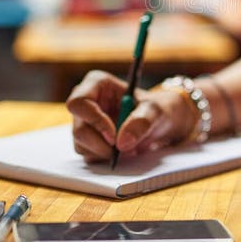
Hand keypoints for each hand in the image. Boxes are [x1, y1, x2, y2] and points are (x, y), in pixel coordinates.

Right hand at [65, 70, 196, 161]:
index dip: (94, 121)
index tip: (114, 136)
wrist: (161, 122)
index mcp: (97, 83)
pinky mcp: (88, 139)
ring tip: (129, 148)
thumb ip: (142, 122)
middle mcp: (87, 101)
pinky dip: (105, 157)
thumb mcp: (156, 111)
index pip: (79, 102)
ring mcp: (85, 121)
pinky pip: (88, 155)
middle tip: (123, 150)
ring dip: (105, 152)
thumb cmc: (157, 108)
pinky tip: (123, 151)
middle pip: (79, 129)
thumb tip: (122, 142)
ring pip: (81, 144)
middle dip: (100, 144)